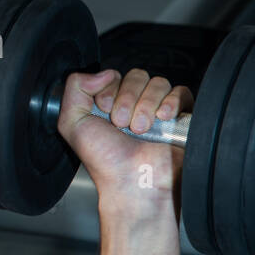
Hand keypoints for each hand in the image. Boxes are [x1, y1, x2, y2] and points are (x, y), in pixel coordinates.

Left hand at [56, 68, 193, 213]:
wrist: (134, 181)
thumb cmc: (105, 161)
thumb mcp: (72, 124)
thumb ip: (74, 89)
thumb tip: (102, 73)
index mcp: (108, 106)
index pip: (113, 76)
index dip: (109, 90)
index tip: (105, 111)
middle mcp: (133, 106)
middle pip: (136, 75)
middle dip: (127, 98)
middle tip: (121, 123)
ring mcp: (157, 111)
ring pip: (158, 82)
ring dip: (146, 104)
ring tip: (140, 129)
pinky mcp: (181, 118)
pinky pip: (181, 92)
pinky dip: (171, 102)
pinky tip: (163, 119)